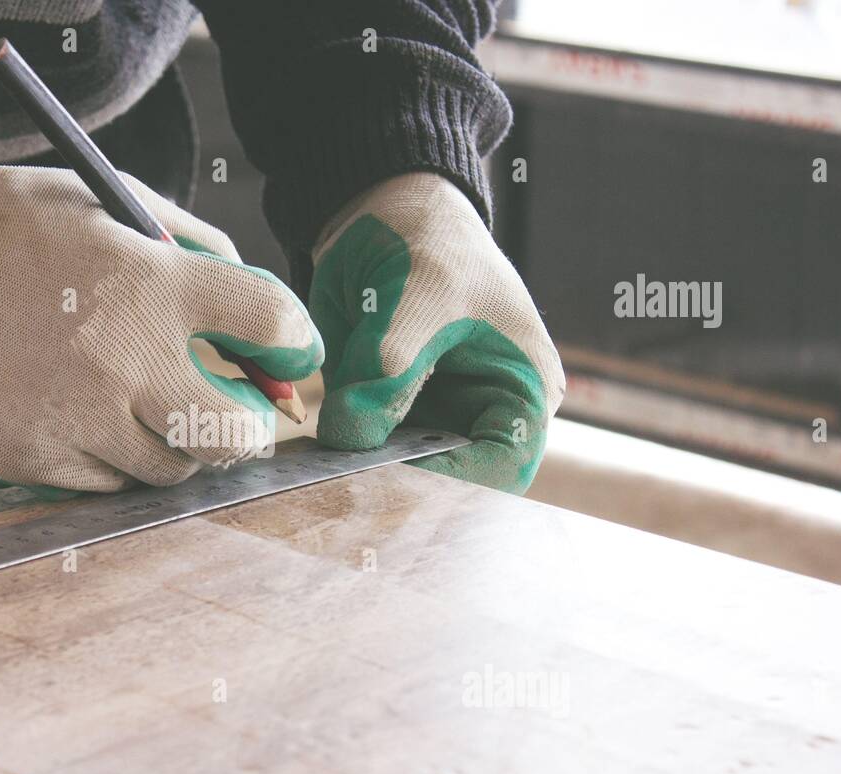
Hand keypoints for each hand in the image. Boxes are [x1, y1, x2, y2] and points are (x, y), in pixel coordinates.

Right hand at [0, 144, 322, 496]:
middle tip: (228, 407)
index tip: (284, 353)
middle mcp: (124, 359)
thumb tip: (253, 308)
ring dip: (174, 442)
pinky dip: (112, 458)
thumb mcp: (106, 202)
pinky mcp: (31, 456)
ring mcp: (76, 417)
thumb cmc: (5, 225)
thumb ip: (191, 249)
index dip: (294, 344)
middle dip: (245, 425)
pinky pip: (106, 485)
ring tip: (140, 401)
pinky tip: (83, 415)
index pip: (275, 325)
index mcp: (152, 284)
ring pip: (170, 468)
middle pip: (238, 434)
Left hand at [309, 172, 563, 494]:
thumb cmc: (427, 246)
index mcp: (524, 394)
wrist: (382, 217)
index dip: (448, 484)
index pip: (499, 470)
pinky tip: (316, 456)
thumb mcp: (414, 303)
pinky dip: (343, 453)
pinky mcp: (392, 413)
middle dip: (400, 485)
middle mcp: (485, 416)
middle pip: (451, 483)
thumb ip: (388, 374)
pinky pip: (369, 449)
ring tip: (324, 473)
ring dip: (364, 473)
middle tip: (344, 488)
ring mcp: (436, 418)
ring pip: (402, 472)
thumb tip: (352, 439)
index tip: (385, 480)